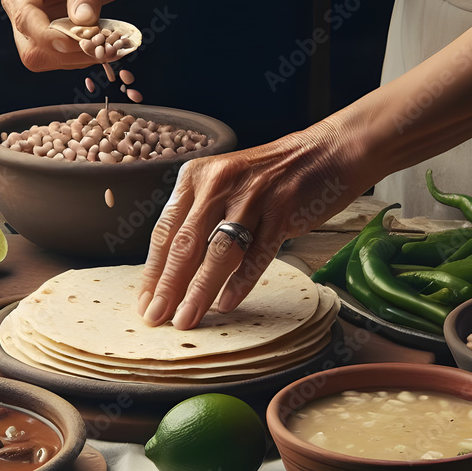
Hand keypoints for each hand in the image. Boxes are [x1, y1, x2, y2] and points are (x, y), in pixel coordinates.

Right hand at [0, 0, 124, 71]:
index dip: (46, 35)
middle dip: (62, 53)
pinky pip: (62, 59)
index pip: (24, 16)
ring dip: (77, 58)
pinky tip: (102, 47)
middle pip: (30, 47)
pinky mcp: (52, 36)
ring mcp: (36, 24)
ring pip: (46, 58)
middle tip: (96, 49)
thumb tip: (83, 20)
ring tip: (105, 47)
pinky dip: (83, 57)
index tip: (70, 42)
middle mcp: (22, 5)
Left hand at [137, 119, 372, 329]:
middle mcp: (220, 183)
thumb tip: (172, 271)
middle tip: (157, 317)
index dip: (153, 270)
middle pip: (186, 244)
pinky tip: (226, 304)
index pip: (165, 230)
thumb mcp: (224, 184)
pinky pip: (256, 254)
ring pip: (218, 252)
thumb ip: (199, 217)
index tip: (145, 302)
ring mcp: (252, 196)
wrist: (326, 152)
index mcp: (196, 177)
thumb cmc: (271, 176)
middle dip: (169, 286)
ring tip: (187, 318)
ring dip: (199, 290)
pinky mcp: (282, 210)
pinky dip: (240, 282)